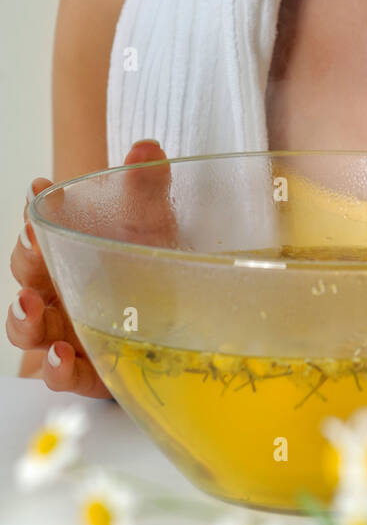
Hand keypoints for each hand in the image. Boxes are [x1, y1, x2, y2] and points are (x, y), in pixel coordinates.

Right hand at [7, 140, 174, 397]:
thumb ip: (147, 186)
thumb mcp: (153, 225)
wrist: (184, 322)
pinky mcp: (89, 372)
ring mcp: (70, 335)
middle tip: (32, 244)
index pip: (38, 235)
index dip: (33, 214)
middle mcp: (61, 295)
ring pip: (30, 331)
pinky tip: (62, 358)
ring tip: (32, 307)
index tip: (36, 188)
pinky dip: (57, 369)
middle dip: (25, 261)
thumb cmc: (151, 267)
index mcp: (67, 256)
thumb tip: (146, 148)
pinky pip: (64, 376)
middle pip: (28, 279)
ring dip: (24, 320)